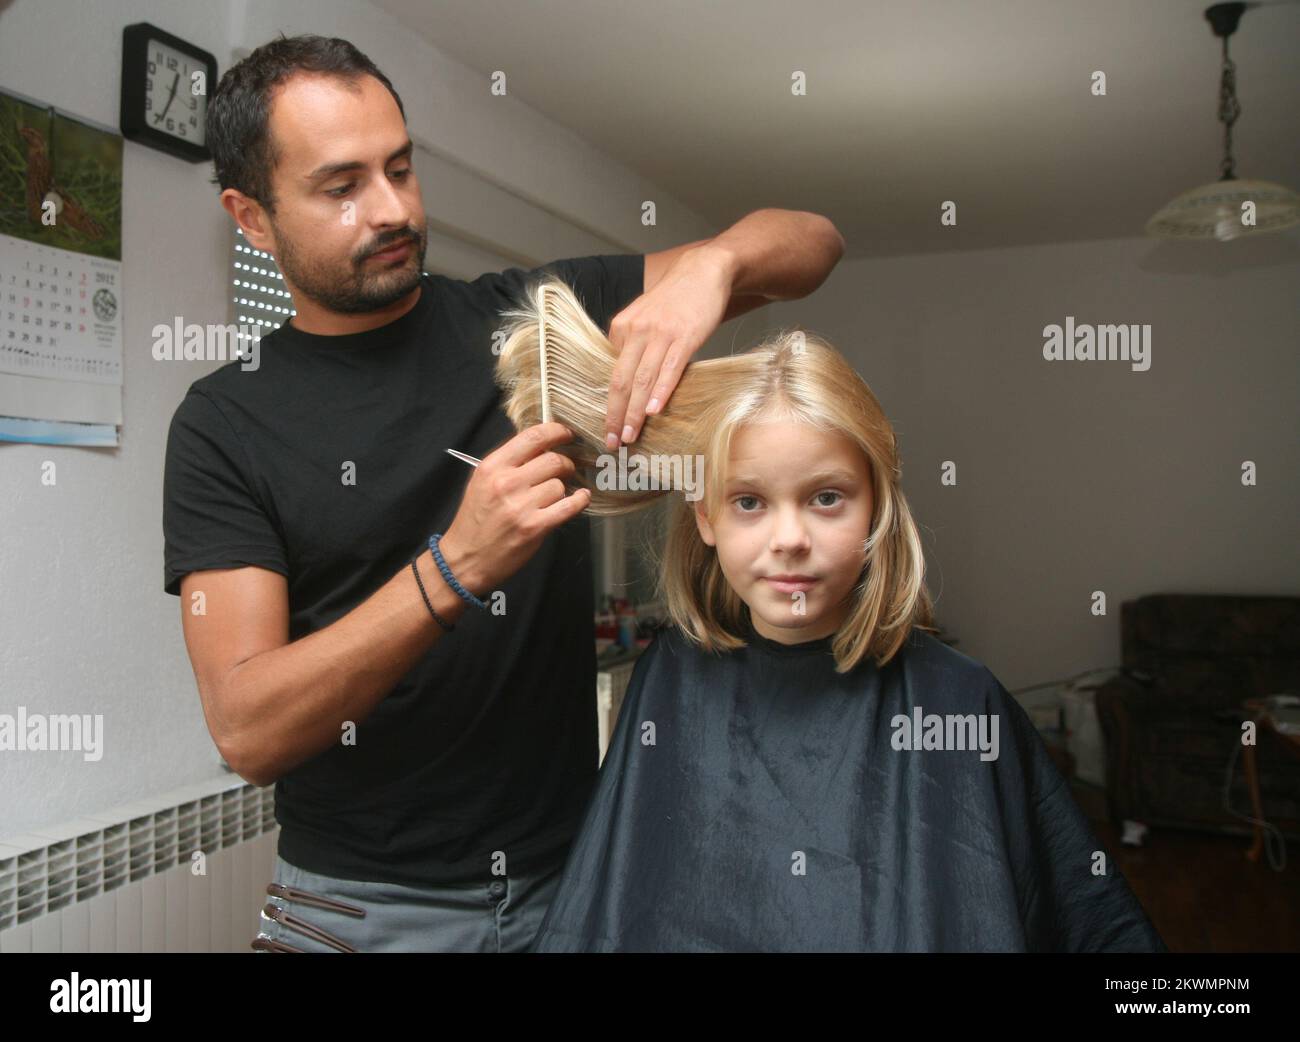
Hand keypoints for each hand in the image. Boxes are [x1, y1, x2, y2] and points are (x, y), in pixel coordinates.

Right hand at [438, 422, 587, 594]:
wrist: (465, 559)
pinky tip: (580, 499)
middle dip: (565, 464)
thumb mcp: (483, 482)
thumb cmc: (475, 521)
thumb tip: (543, 446)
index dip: (556, 431)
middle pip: (553, 460)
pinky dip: (579, 501)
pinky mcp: (534, 527)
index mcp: (492, 467)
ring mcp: (521, 506)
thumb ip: (510, 463)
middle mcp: (506, 483)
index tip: (566, 434)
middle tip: (565, 470)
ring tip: (555, 495)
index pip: (532, 437)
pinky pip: (569, 506)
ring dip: (563, 489)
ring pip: (560, 485)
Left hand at [604, 245, 731, 447]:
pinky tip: (653, 411)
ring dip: (633, 412)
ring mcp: (660, 334)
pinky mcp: (684, 336)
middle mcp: (636, 331)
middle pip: (620, 380)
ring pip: (641, 379)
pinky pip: (669, 368)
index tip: (606, 428)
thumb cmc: (676, 298)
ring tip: (629, 436)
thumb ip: (633, 343)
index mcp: (622, 328)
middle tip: (611, 442)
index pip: (610, 373)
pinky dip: (660, 391)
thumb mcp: (644, 316)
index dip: (607, 404)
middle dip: (613, 415)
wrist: (704, 271)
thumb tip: (629, 376)